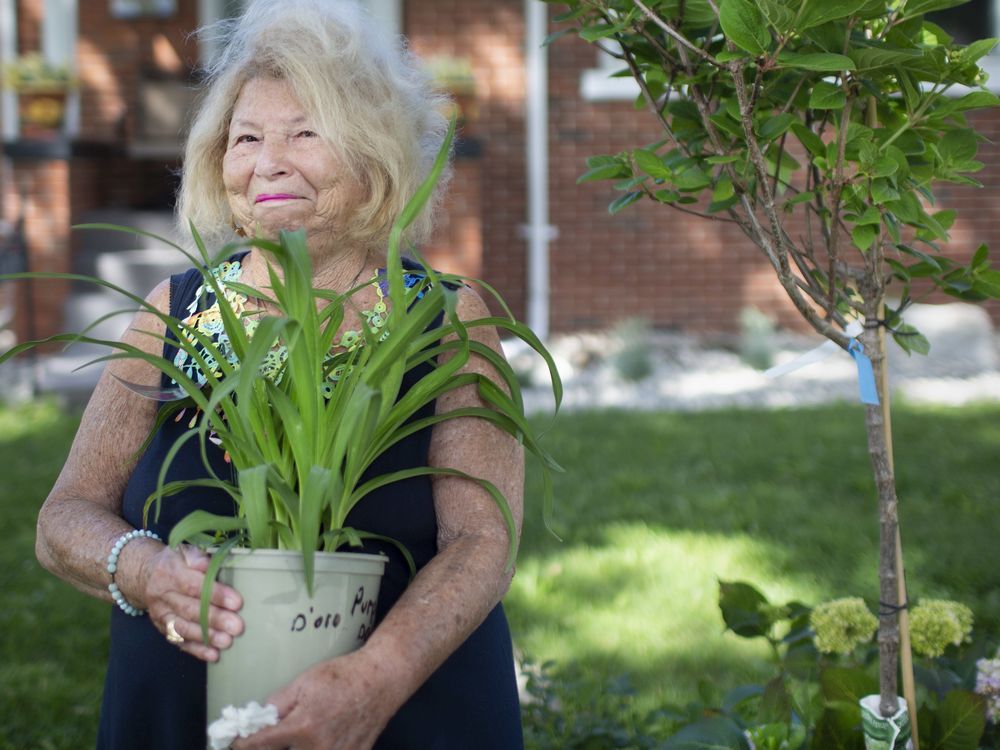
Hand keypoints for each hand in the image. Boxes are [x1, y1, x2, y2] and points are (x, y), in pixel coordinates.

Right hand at [142, 544, 243, 661]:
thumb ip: (197, 556)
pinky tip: (213, 655)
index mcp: (170, 572)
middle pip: (190, 610)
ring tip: (227, 641)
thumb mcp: (184, 551)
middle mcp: (162, 595)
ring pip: (183, 628)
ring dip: (206, 637)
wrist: (146, 575)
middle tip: (237, 627)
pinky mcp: (162, 628)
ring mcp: (160, 614)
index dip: (216, 595)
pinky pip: (179, 641)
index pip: (193, 585)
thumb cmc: (176, 562)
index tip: (237, 602)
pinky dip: (196, 650)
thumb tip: (207, 564)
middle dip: (215, 619)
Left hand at [232, 650, 398, 749]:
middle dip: (274, 746)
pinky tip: (326, 735)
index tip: (235, 744)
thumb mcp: (304, 681)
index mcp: (303, 727)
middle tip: (273, 735)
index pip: (261, 745)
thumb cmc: (343, 676)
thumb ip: (277, 703)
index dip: (243, 745)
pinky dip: (321, 748)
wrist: (381, 679)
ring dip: (297, 747)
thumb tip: (258, 720)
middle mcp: (318, 749)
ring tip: (306, 731)